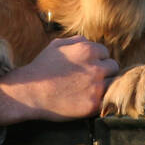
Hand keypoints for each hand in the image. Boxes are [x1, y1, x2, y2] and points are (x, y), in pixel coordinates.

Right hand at [0, 36, 117, 124]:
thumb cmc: (42, 68)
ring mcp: (96, 86)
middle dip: (104, 72)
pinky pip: (108, 101)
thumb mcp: (57, 45)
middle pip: (113, 67)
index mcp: (88, 50)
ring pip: (114, 83)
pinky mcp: (93, 104)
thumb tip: (90, 42)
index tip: (88, 68)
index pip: (105, 53)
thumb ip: (77, 41)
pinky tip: (91, 100)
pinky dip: (102, 101)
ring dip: (106, 86)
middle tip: (91, 79)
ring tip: (92, 90)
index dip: (97, 60)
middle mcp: (96, 67)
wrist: (29, 92)